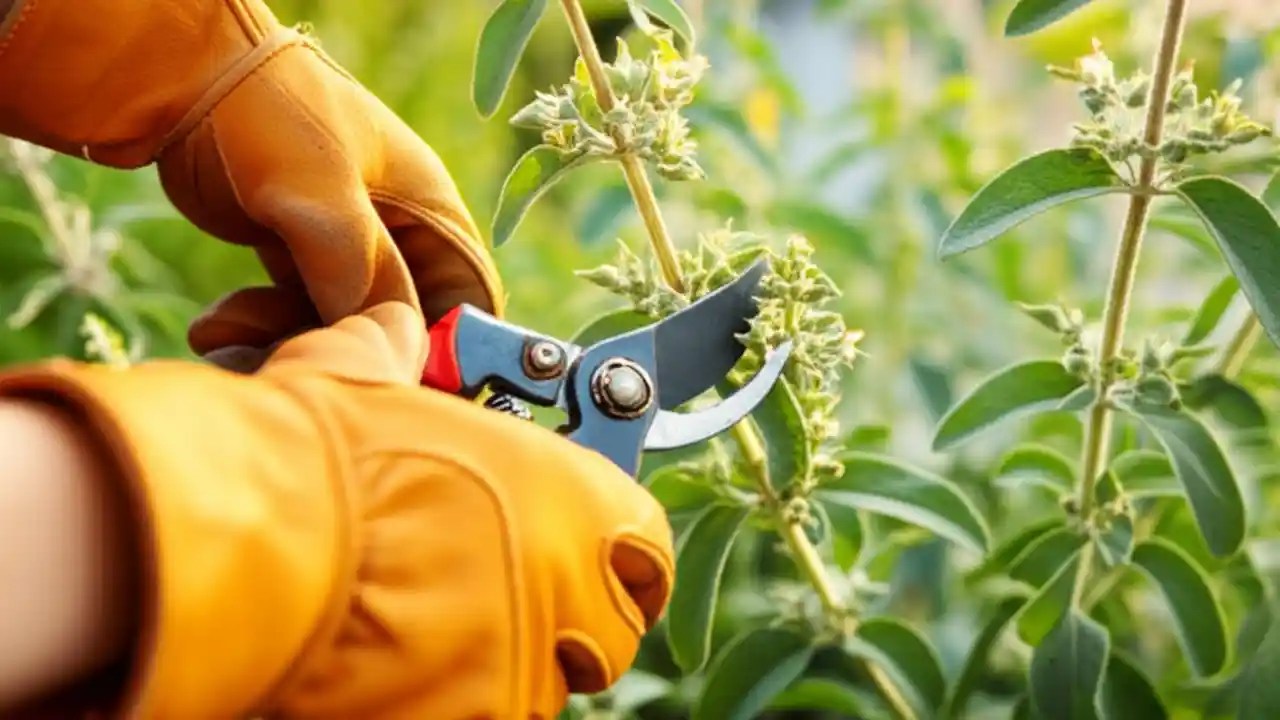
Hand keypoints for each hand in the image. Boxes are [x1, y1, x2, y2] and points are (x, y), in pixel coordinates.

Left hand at [0, 0, 504, 363]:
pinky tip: (215, 329)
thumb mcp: (319, 190)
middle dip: (351, 354)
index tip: (398, 382)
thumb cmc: (265, 113)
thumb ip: (359, 269)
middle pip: (402, 326)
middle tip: (300, 372)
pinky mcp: (297, 257)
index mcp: (428, 210)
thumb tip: (376, 344)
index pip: (467, 300)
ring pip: (341, 328)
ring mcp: (345, 247)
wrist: (176, 79)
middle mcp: (397, 234)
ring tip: (229, 340)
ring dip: (292, 346)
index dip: (447, 349)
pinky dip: (260, 331)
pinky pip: (296, 316)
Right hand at [0, 302, 673, 717]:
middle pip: (608, 627)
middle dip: (568, 610)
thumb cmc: (321, 454)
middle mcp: (571, 595)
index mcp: (578, 502)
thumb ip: (403, 354)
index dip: (618, 543)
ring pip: (541, 679)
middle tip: (508, 586)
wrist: (247, 546)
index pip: (646, 542)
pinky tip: (395, 660)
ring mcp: (520, 674)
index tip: (589, 541)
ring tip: (433, 620)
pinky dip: (447, 692)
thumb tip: (392, 327)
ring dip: (503, 652)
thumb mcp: (368, 375)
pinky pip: (478, 712)